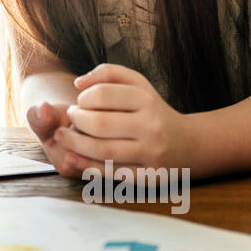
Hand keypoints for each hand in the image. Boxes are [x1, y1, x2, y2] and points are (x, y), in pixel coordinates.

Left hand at [45, 63, 186, 176]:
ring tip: (62, 136)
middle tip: (70, 118)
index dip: (83, 98)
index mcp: (147, 100)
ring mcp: (151, 153)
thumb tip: (78, 83)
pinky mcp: (148, 176)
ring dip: (75, 143)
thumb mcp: (137, 84)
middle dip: (76, 121)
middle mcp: (151, 126)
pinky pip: (112, 172)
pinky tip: (72, 158)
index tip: (79, 102)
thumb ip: (107, 74)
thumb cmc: (152, 110)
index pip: (103, 95)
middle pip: (99, 124)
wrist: (188, 144)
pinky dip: (87, 166)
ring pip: (103, 150)